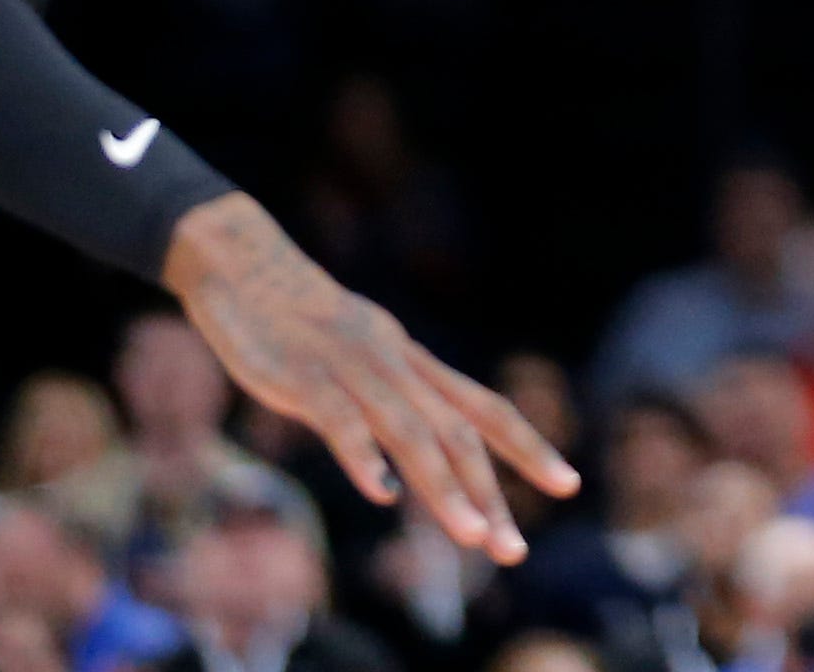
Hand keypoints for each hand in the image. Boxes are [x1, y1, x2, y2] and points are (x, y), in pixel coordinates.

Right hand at [164, 192, 576, 561]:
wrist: (244, 263)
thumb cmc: (299, 321)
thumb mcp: (358, 359)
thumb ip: (386, 405)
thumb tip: (401, 468)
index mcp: (411, 364)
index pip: (484, 408)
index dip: (528, 446)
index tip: (569, 485)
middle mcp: (396, 366)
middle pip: (457, 432)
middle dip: (489, 492)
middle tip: (514, 551)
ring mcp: (353, 370)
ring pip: (411, 432)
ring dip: (444, 488)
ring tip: (473, 539)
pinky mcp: (304, 378)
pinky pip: (340, 419)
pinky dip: (364, 455)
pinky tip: (383, 493)